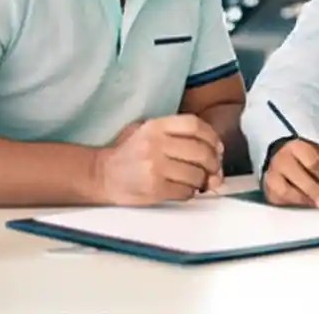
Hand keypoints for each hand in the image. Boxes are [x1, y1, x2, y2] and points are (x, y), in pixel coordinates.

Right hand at [93, 115, 224, 205]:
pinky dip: (189, 193)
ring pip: (195, 174)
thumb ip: (179, 136)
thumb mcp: (149, 131)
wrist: (102, 175)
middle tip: (213, 170)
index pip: (195, 125)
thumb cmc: (130, 154)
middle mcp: (156, 143)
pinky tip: (182, 190)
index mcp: (156, 126)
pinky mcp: (153, 187)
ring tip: (195, 181)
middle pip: (200, 151)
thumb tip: (216, 153)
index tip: (216, 147)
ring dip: (201, 181)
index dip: (212, 137)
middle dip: (213, 164)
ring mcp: (154, 166)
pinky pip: (184, 191)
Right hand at [262, 139, 318, 209]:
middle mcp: (281, 160)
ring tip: (316, 204)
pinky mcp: (268, 191)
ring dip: (303, 200)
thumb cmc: (307, 158)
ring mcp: (271, 176)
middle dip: (315, 191)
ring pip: (285, 191)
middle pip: (298, 177)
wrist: (283, 158)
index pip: (312, 162)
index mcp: (297, 147)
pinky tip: (305, 204)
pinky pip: (279, 201)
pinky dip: (293, 204)